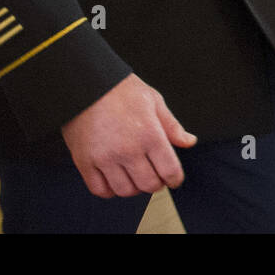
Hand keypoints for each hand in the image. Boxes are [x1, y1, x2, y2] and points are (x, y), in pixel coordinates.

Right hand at [60, 73, 195, 197]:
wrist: (87, 83)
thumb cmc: (122, 90)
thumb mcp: (154, 101)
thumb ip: (172, 126)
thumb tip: (189, 142)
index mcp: (149, 134)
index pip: (170, 171)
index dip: (175, 179)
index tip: (173, 178)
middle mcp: (128, 150)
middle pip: (149, 185)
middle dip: (156, 183)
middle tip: (154, 174)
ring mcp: (105, 158)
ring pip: (126, 191)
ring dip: (134, 187)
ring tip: (134, 175)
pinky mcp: (85, 162)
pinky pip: (100, 190)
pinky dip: (110, 189)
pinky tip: (114, 177)